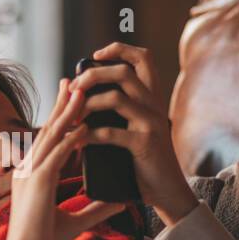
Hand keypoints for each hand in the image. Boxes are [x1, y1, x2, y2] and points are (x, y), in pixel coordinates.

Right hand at [0, 78, 124, 239]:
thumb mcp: (75, 222)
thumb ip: (96, 209)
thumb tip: (119, 202)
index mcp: (34, 175)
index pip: (49, 139)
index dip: (61, 117)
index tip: (73, 99)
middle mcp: (29, 169)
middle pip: (49, 129)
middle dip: (63, 104)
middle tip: (75, 80)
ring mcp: (31, 174)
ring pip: (52, 136)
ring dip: (68, 112)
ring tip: (82, 90)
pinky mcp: (38, 183)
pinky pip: (56, 155)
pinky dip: (70, 138)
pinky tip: (84, 126)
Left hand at [70, 42, 196, 228]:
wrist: (166, 190)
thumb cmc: (144, 159)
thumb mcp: (135, 127)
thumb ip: (119, 109)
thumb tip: (82, 93)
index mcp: (152, 96)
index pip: (143, 57)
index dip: (119, 49)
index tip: (95, 55)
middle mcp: (155, 104)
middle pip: (123, 72)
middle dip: (92, 75)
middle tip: (73, 89)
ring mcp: (151, 123)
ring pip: (115, 98)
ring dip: (86, 105)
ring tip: (72, 117)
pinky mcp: (145, 143)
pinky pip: (110, 132)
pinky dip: (88, 135)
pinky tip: (77, 141)